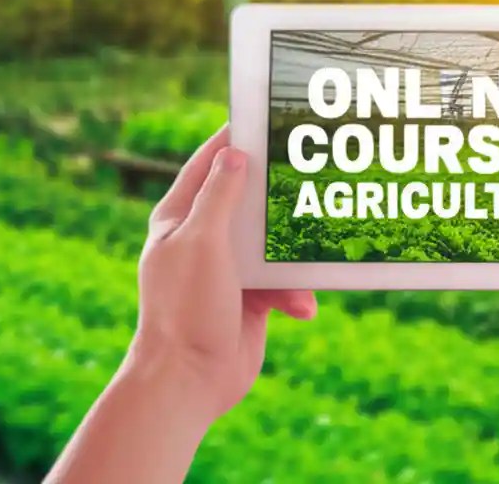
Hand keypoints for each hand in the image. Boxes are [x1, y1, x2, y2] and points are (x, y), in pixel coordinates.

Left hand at [47, 127, 318, 483]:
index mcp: (179, 219)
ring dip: (294, 253)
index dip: (233, 138)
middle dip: (278, 191)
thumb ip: (220, 197)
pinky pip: (283, 281)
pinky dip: (295, 292)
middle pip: (248, 199)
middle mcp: (202, 239)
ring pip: (273, 241)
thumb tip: (235, 154)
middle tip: (312, 168)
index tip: (264, 117)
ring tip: (319, 248)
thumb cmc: (186, 308)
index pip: (208, 164)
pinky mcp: (250, 297)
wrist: (189, 381)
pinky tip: (301, 307)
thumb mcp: (202, 243)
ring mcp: (227, 269)